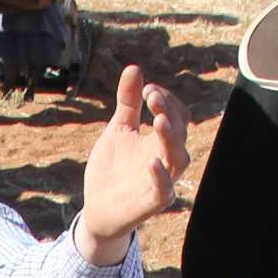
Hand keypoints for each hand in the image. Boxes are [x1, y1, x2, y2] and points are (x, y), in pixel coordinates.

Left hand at [75, 67, 188, 262]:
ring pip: (179, 159)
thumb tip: (134, 68)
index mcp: (159, 141)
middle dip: (168, 112)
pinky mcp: (151, 203)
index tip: (147, 89)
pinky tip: (151, 162)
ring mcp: (160, 181)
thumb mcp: (117, 130)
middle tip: (151, 97)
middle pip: (180, 133)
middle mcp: (165, 159)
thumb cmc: (112, 169)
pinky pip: (164, 191)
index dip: (166, 100)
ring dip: (171, 139)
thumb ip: (127, 103)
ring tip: (159, 121)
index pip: (177, 115)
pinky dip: (160, 177)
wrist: (97, 208)